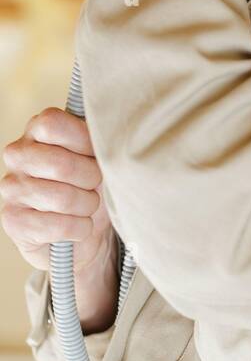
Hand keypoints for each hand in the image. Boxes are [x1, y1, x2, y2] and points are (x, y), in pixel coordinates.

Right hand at [1, 109, 118, 333]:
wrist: (90, 238)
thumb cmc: (105, 190)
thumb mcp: (108, 160)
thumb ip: (105, 140)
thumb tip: (129, 121)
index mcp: (43, 131)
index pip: (51, 121)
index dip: (82, 143)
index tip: (101, 160)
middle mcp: (20, 156)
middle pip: (51, 159)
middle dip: (86, 178)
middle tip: (99, 190)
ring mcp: (11, 189)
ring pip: (48, 193)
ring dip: (81, 206)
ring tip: (90, 211)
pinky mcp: (13, 222)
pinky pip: (43, 224)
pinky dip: (71, 229)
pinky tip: (79, 230)